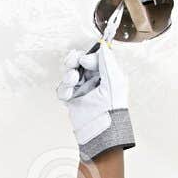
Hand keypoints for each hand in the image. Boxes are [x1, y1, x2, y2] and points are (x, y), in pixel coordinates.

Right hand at [55, 40, 134, 161]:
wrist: (100, 130)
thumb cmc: (112, 108)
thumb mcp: (114, 80)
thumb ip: (107, 61)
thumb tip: (102, 47)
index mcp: (107, 74)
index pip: (94, 56)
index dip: (88, 56)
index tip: (86, 61)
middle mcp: (94, 80)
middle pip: (78, 61)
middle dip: (73, 61)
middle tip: (72, 64)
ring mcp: (82, 89)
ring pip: (69, 73)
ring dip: (68, 76)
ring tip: (73, 81)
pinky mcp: (72, 99)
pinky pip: (62, 89)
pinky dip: (64, 90)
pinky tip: (69, 94)